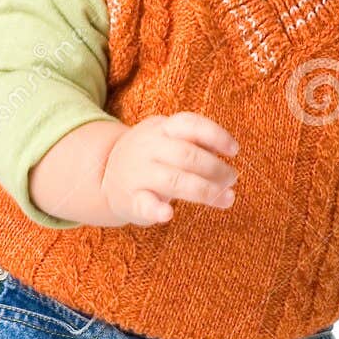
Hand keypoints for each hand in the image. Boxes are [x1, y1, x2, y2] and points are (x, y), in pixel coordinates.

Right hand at [100, 111, 238, 226]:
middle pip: (187, 155)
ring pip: (174, 181)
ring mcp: (138, 174)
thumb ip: (196, 146)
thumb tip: (229, 165)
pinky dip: (156, 209)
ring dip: (205, 191)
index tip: (234, 151)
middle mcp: (149, 148)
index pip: (190, 124)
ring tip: (227, 198)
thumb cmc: (151, 157)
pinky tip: (169, 214)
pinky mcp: (131, 200)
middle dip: (216, 168)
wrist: (103, 173)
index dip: (216, 136)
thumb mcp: (168, 139)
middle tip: (232, 179)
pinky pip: (144, 204)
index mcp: (161, 128)